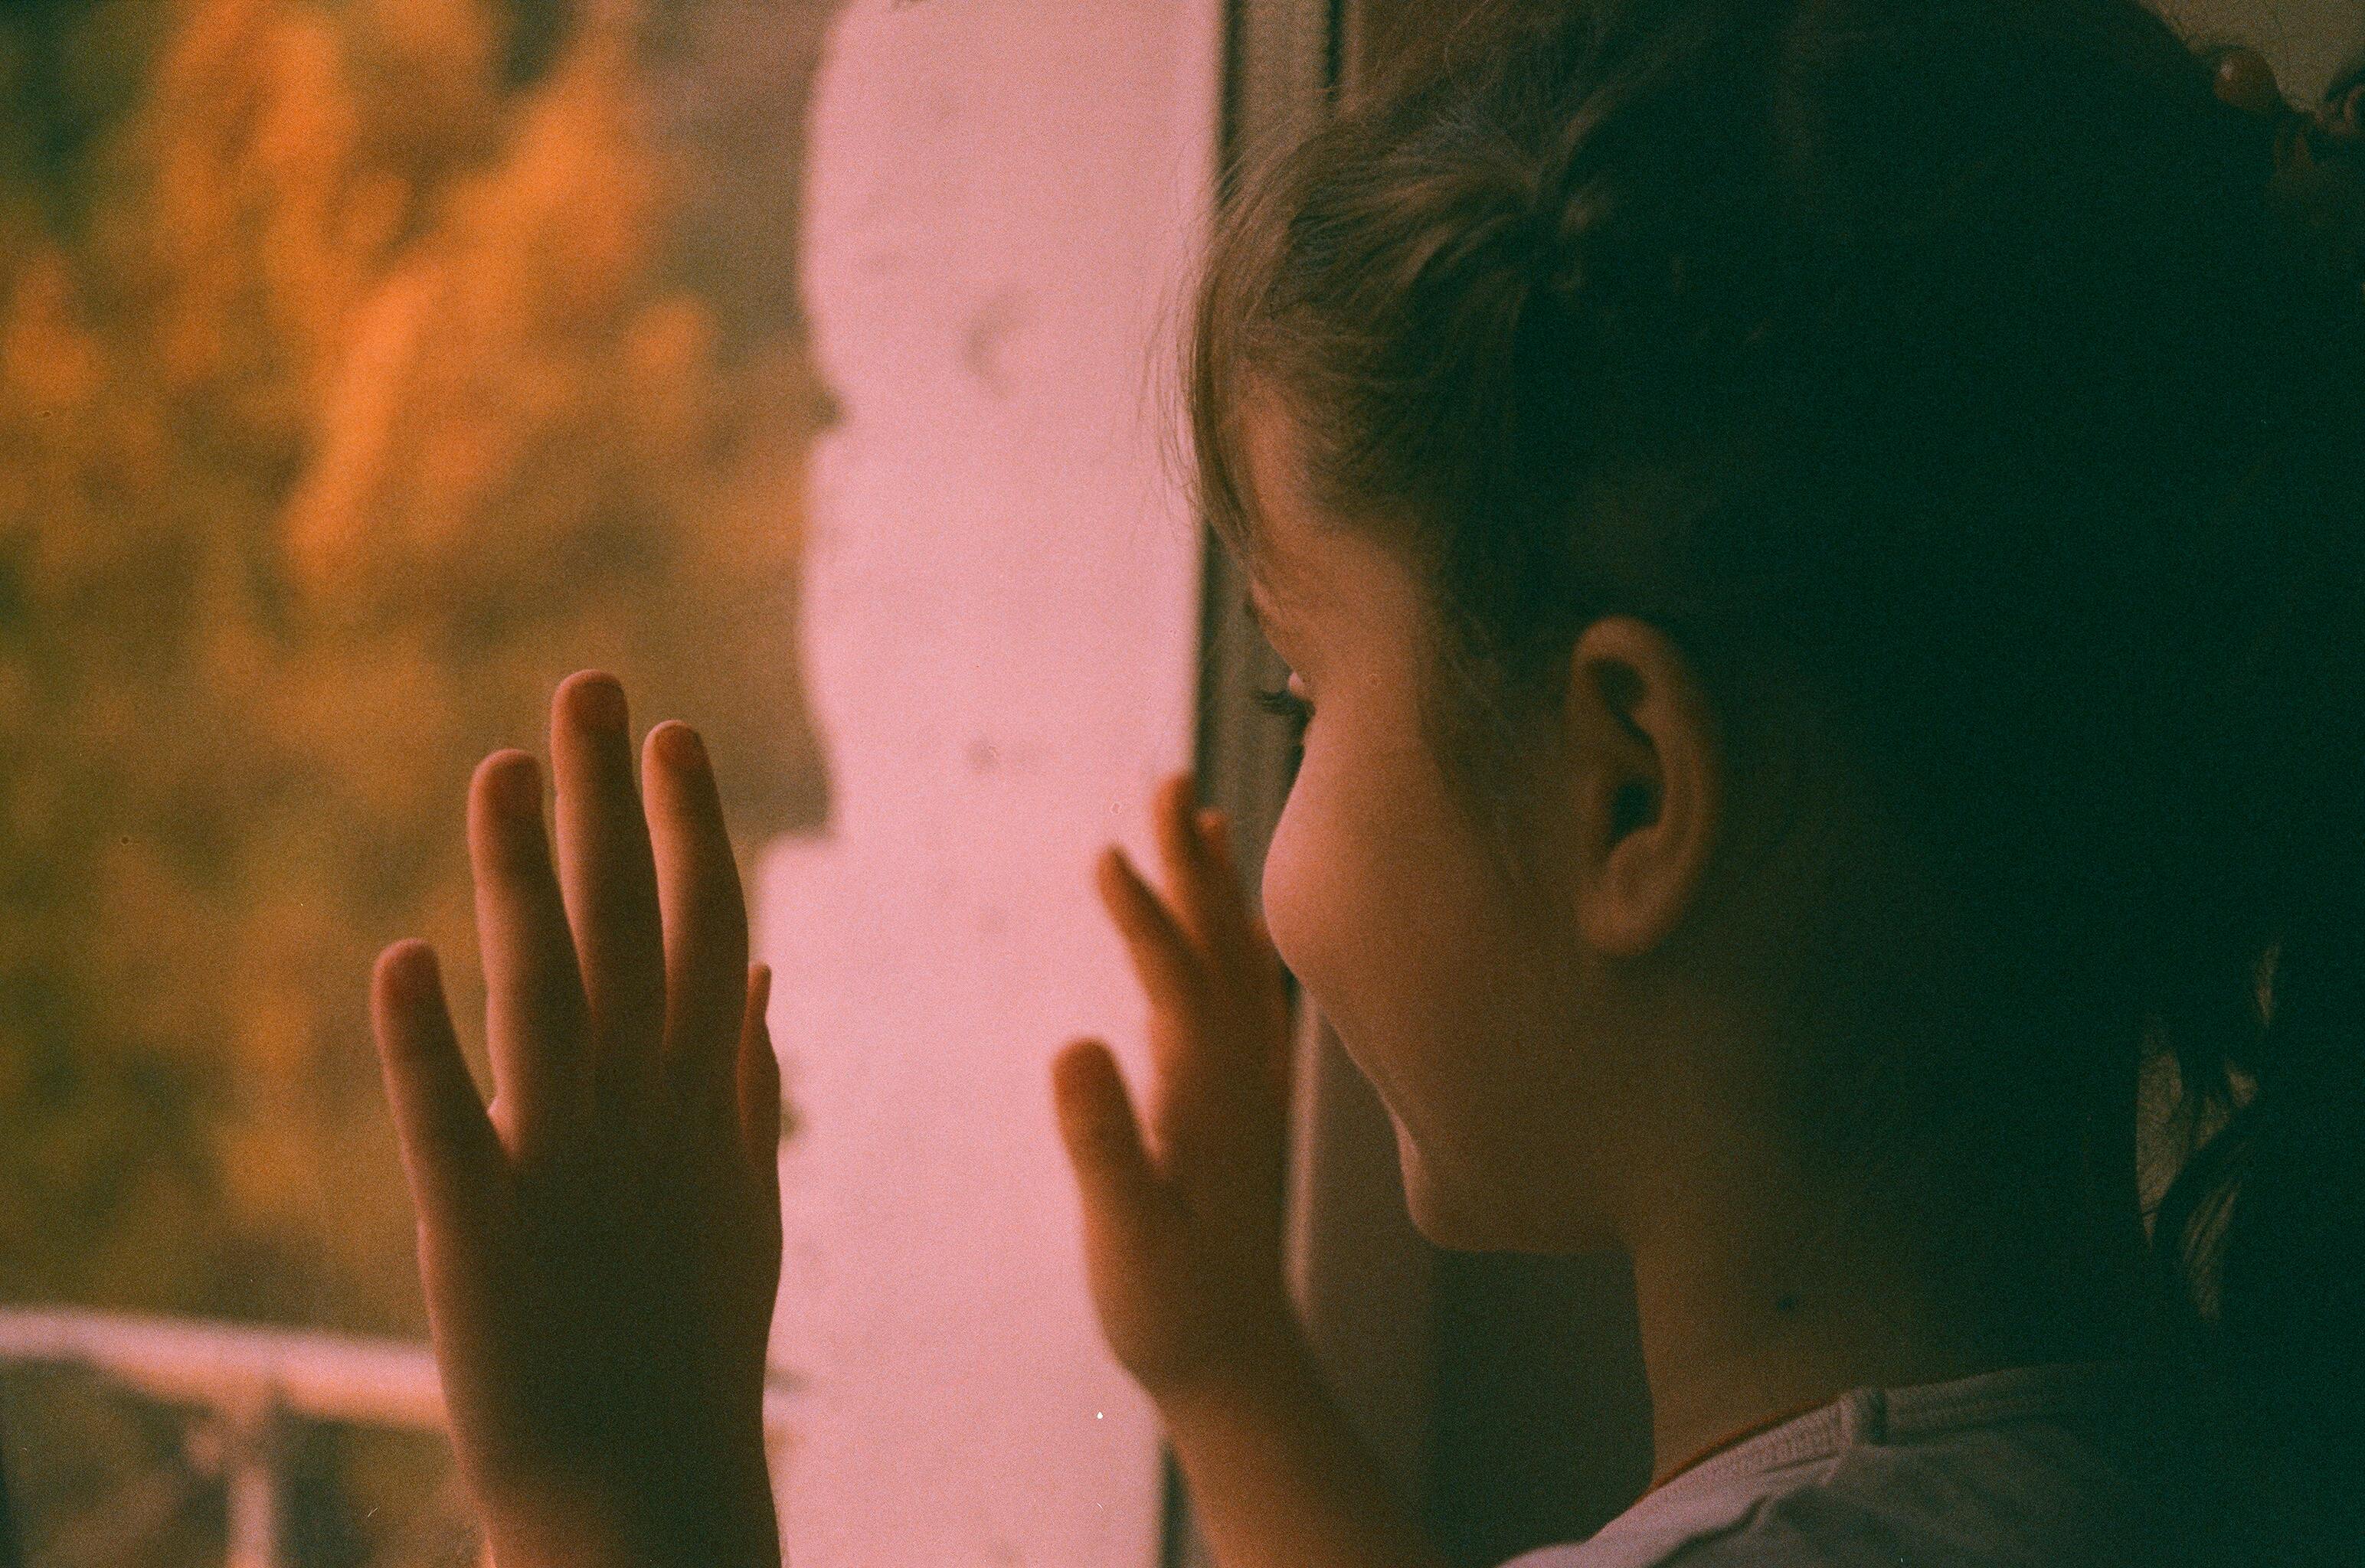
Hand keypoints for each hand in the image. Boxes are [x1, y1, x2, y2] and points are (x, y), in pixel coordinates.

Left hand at [369, 672, 782, 1567]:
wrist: (646, 1492)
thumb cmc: (687, 1340)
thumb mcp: (735, 1191)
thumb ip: (749, 1072)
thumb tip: (763, 964)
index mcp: (707, 1105)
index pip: (709, 935)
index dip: (689, 829)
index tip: (670, 730)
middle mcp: (648, 1117)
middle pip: (634, 935)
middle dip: (613, 808)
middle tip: (588, 686)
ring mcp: (569, 1170)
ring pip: (551, 1000)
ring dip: (526, 883)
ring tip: (496, 772)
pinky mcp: (480, 1234)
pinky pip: (450, 1126)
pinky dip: (423, 1044)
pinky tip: (399, 957)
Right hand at [1051, 772, 1308, 1406]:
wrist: (1236, 1361)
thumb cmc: (1172, 1307)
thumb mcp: (1126, 1234)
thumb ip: (1103, 1143)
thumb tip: (1074, 1043)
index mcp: (1210, 1097)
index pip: (1177, 981)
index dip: (1144, 916)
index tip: (1108, 852)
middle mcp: (1242, 1075)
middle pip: (1221, 947)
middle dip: (1192, 864)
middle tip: (1170, 778)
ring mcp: (1249, 1085)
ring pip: (1240, 963)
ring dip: (1217, 889)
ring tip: (1205, 818)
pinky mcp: (1243, 1101)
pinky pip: (1244, 996)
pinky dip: (1232, 940)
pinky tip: (1221, 926)